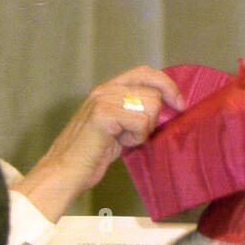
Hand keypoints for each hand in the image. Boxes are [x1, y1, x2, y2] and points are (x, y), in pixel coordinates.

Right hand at [14, 64, 183, 221]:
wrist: (65, 172)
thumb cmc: (90, 155)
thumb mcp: (116, 126)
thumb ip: (134, 110)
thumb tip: (165, 106)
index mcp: (107, 89)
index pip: (146, 72)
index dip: (167, 85)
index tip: (179, 104)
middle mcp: (105, 89)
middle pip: (153, 93)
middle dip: (152, 119)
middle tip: (132, 135)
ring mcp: (103, 100)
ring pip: (150, 106)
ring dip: (142, 130)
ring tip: (122, 140)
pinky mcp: (103, 114)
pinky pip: (140, 122)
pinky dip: (135, 138)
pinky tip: (119, 144)